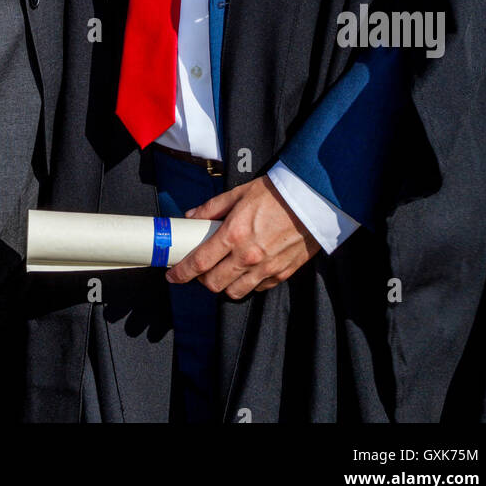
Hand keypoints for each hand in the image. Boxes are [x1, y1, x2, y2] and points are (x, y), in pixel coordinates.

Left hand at [166, 176, 320, 299]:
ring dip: (225, 285)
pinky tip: (248, 270)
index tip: (173, 276)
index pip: (199, 262)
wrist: (312, 199)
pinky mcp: (282, 273)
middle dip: (202, 280)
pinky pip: (258, 288)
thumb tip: (192, 217)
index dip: (182, 273)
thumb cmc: (277, 193)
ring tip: (225, 271)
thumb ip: (212, 208)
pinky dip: (249, 283)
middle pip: (214, 283)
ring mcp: (266, 268)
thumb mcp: (239, 193)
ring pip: (235, 292)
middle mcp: (248, 256)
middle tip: (202, 269)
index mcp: (233, 234)